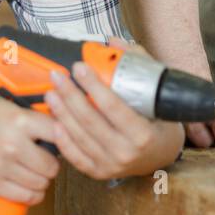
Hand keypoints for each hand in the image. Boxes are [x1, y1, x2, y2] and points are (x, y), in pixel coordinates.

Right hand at [0, 87, 60, 205]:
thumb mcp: (5, 102)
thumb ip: (29, 112)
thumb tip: (55, 115)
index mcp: (19, 120)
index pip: (60, 133)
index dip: (65, 136)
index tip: (64, 138)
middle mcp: (13, 145)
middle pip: (53, 165)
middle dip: (55, 162)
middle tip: (50, 158)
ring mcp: (2, 167)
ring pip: (41, 183)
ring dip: (44, 179)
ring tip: (40, 172)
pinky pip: (23, 196)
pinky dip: (33, 195)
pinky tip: (33, 188)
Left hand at [44, 53, 184, 179]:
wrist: (163, 156)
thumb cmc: (161, 122)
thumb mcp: (158, 94)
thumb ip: (137, 64)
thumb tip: (113, 42)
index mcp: (143, 134)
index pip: (112, 106)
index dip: (93, 86)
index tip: (79, 67)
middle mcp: (126, 152)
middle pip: (90, 121)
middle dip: (70, 96)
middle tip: (58, 76)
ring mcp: (110, 166)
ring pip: (79, 138)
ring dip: (62, 114)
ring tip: (51, 93)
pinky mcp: (99, 172)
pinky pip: (75, 156)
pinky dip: (62, 139)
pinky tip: (55, 120)